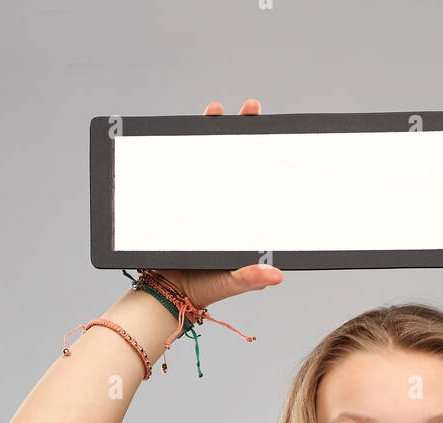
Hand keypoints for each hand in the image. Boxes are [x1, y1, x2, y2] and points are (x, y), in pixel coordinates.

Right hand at [149, 98, 283, 309]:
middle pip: (235, 161)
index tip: (273, 135)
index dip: (264, 157)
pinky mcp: (177, 195)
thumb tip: (277, 274)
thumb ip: (250, 278)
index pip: (256, 180)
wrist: (165, 291)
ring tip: (218, 111)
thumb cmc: (203, 288)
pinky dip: (182, 148)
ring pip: (208, 158)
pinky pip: (181, 168)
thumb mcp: (230, 282)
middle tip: (250, 110)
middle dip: (242, 132)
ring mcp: (199, 196)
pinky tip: (184, 132)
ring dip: (211, 131)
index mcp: (240, 218)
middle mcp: (222, 204)